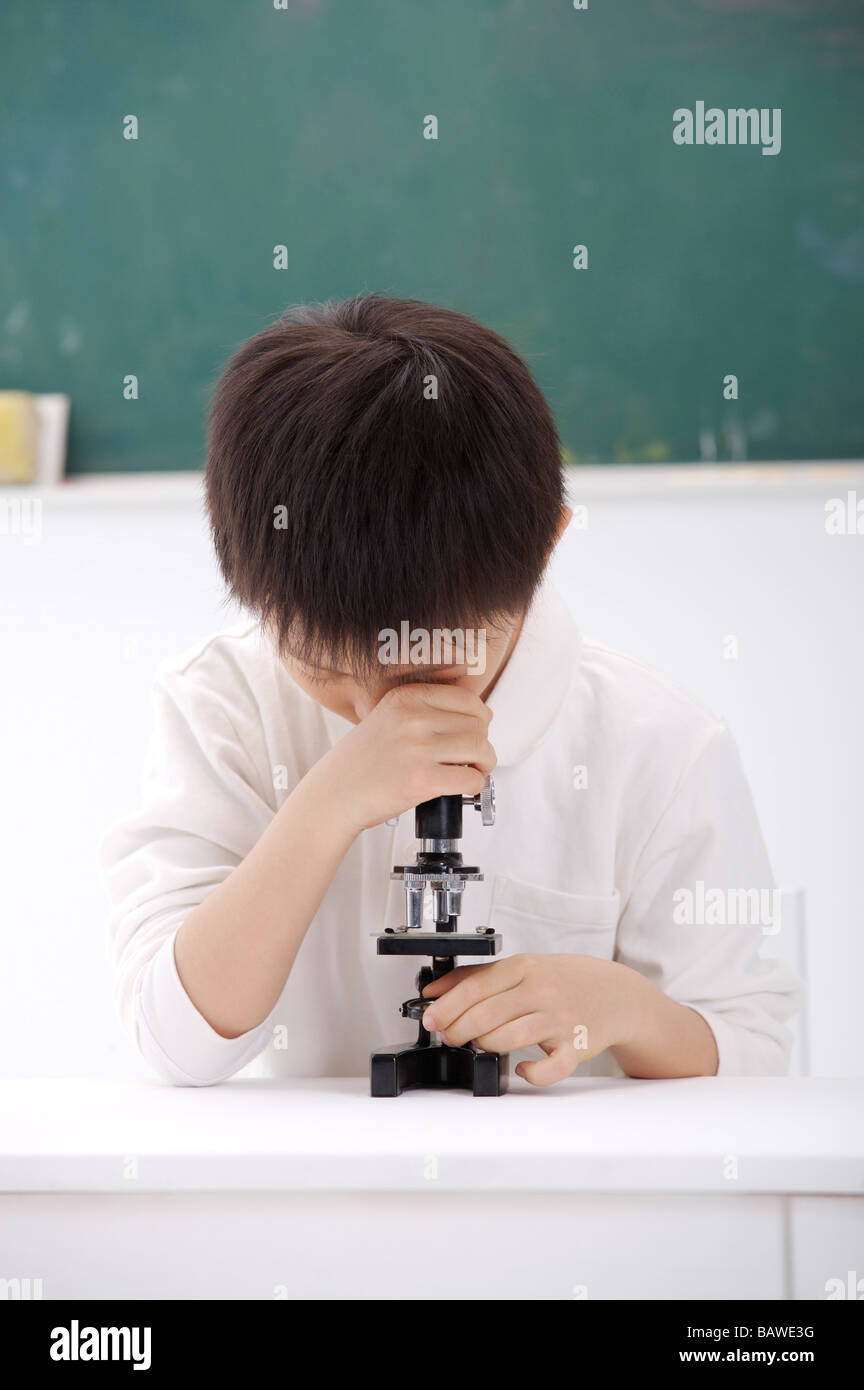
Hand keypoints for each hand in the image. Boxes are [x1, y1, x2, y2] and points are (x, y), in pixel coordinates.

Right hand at [305, 682, 495, 834]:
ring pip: (480, 749)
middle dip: (482, 743)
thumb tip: (482, 715)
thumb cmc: (361, 762)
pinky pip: (471, 778)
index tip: (477, 731)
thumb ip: (427, 712)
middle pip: (478, 725)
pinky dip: (474, 785)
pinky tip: (462, 787)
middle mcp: (412, 718)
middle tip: (474, 758)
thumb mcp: (388, 718)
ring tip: (473, 771)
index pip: (467, 699)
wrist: (334, 794)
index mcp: (405, 697)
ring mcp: (417, 748)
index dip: (481, 718)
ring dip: (484, 764)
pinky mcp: (421, 779)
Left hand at [420, 952, 642, 1086]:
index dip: (446, 1007)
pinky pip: (550, 1068)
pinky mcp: (576, 1047)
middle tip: (450, 1037)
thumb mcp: (522, 967)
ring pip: (509, 1038)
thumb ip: (477, 976)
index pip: (475, 988)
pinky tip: (522, 1067)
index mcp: (525, 968)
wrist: (615, 993)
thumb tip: (434, 991)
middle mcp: (542, 991)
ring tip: (480, 1044)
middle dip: (458, 1031)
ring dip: (485, 1046)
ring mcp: (560, 1020)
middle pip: (486, 1014)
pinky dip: (531, 1073)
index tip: (430, 1019)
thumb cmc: (562, 981)